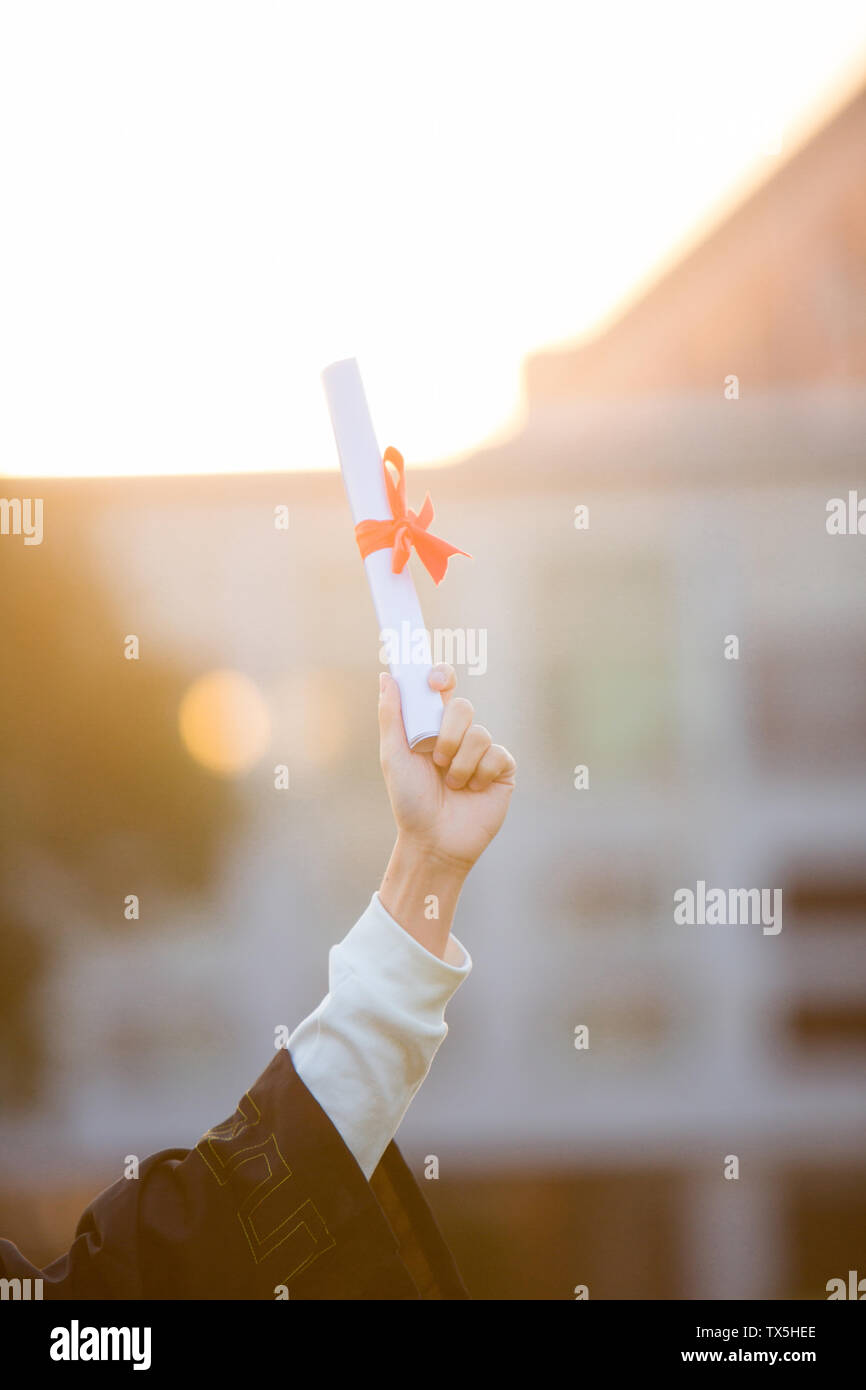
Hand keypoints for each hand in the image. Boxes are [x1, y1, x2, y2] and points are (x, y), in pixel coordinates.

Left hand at [378, 664, 515, 875]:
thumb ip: (391, 715)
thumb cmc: (410, 801)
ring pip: (480, 734)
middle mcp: (460, 735)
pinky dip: (480, 774)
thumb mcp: (394, 756)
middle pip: (463, 707)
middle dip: (448, 734)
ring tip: (452, 785)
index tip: (433, 682)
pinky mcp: (502, 769)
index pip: (442, 688)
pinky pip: (497, 755)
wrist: (434, 840)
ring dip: (460, 764)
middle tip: (436, 760)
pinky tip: (473, 791)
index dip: (441, 676)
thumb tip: (387, 676)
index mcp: (433, 727)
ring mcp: (483, 751)